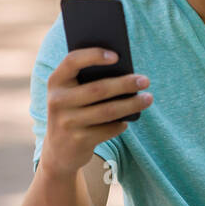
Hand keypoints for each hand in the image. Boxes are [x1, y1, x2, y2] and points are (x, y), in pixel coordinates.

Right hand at [40, 48, 151, 174]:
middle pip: (98, 89)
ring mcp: (67, 122)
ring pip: (107, 111)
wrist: (58, 150)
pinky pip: (107, 130)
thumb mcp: (73, 93)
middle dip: (125, 84)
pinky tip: (127, 121)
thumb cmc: (74, 110)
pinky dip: (120, 124)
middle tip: (145, 80)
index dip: (94, 55)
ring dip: (131, 104)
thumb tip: (125, 73)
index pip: (73, 61)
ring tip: (148, 98)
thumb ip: (89, 80)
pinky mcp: (78, 140)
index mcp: (56, 81)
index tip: (117, 55)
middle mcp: (57, 100)